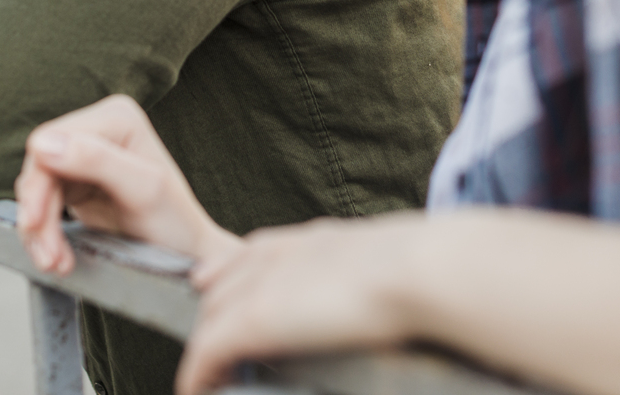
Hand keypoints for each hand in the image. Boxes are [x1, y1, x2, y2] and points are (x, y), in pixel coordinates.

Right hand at [14, 94, 240, 275]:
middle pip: (41, 165)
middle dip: (38, 214)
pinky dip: (45, 233)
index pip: (52, 140)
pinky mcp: (78, 183)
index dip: (38, 183)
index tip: (36, 223)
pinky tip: (57, 255)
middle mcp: (101, 129)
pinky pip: (43, 203)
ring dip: (40, 230)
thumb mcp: (143, 190)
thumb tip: (43, 143)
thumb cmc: (175, 223)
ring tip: (55, 261)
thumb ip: (97, 160)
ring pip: (37, 187)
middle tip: (48, 255)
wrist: (187, 257)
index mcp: (117, 118)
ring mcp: (87, 156)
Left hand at [176, 214, 427, 394]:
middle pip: (222, 286)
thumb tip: (397, 293)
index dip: (234, 275)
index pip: (255, 253)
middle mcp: (278, 257)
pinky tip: (196, 392)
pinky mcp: (252, 321)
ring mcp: (261, 287)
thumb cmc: (423, 270)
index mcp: (312, 240)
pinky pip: (205, 354)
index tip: (219, 289)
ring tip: (208, 379)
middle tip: (218, 352)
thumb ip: (376, 273)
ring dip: (205, 349)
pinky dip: (197, 375)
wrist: (418, 270)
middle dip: (215, 317)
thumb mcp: (393, 260)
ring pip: (208, 319)